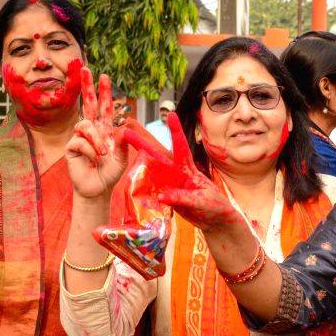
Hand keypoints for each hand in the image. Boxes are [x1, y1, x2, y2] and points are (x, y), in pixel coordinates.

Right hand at [65, 67, 126, 199]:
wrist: (97, 188)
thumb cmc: (110, 173)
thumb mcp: (122, 158)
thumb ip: (123, 143)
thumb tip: (125, 127)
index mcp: (105, 129)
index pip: (104, 107)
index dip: (104, 92)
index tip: (104, 76)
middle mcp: (92, 130)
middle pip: (88, 103)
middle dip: (87, 86)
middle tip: (86, 69)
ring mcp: (80, 137)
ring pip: (85, 125)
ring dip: (96, 139)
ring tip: (103, 154)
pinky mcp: (71, 147)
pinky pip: (79, 140)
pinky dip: (89, 151)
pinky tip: (92, 160)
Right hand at [121, 114, 238, 232]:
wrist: (215, 220)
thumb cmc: (214, 206)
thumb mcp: (201, 201)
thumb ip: (182, 198)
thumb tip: (161, 196)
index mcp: (188, 169)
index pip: (181, 147)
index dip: (176, 131)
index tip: (171, 115)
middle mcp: (176, 173)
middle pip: (157, 155)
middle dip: (141, 143)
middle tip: (126, 131)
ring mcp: (169, 185)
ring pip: (150, 173)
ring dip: (138, 166)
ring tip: (120, 158)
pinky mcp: (166, 197)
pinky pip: (151, 192)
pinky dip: (141, 190)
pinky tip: (130, 187)